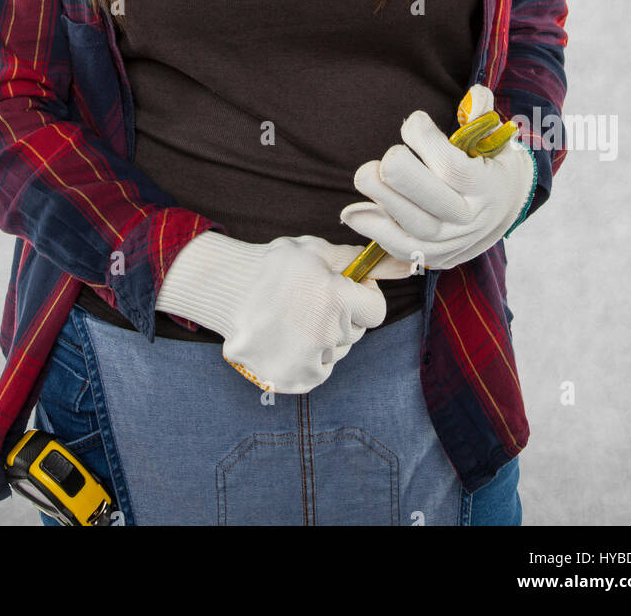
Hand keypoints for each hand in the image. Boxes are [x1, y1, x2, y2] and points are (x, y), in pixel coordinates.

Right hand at [155, 231, 393, 393]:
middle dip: (343, 316)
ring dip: (325, 338)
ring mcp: (308, 360)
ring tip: (295, 318)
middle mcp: (325, 333)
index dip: (363, 297)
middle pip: (357, 332)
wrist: (225, 290)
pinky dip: (310, 358)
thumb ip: (359, 261)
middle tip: (312, 300)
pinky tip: (289, 338)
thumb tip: (405, 264)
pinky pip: (320, 371)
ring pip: (338, 352)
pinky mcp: (293, 379)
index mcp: (335, 298)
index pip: (376, 310)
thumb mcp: (316, 251)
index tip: (345, 289)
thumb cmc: (274, 266)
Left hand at [338, 87, 535, 270]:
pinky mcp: (432, 257)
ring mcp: (450, 242)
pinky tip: (352, 211)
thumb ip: (482, 115)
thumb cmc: (491, 165)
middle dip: (398, 170)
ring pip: (410, 223)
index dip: (422, 138)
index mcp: (487, 187)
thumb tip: (474, 93)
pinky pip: (398, 247)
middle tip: (389, 156)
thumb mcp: (496, 138)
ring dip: (380, 197)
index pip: (449, 164)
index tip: (414, 122)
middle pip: (426, 196)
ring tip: (365, 175)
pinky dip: (371, 228)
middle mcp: (470, 219)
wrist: (503, 212)